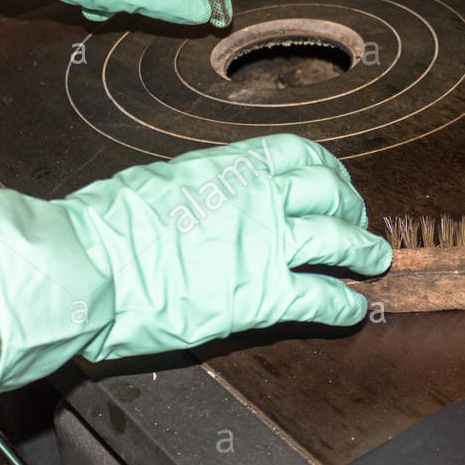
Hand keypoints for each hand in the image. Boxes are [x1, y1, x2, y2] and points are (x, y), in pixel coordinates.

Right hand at [0, 135, 390, 424]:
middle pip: (328, 192)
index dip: (326, 168)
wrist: (89, 266)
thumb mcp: (156, 183)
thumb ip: (195, 187)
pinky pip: (320, 298)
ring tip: (374, 261)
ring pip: (338, 241)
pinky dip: (343, 304)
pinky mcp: (259, 297)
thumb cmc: (105, 226)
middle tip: (356, 221)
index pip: (298, 154)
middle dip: (349, 206)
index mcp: (229, 167)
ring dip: (362, 251)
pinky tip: (352, 310)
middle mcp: (257, 198)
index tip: (332, 179)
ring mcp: (264, 246)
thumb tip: (200, 193)